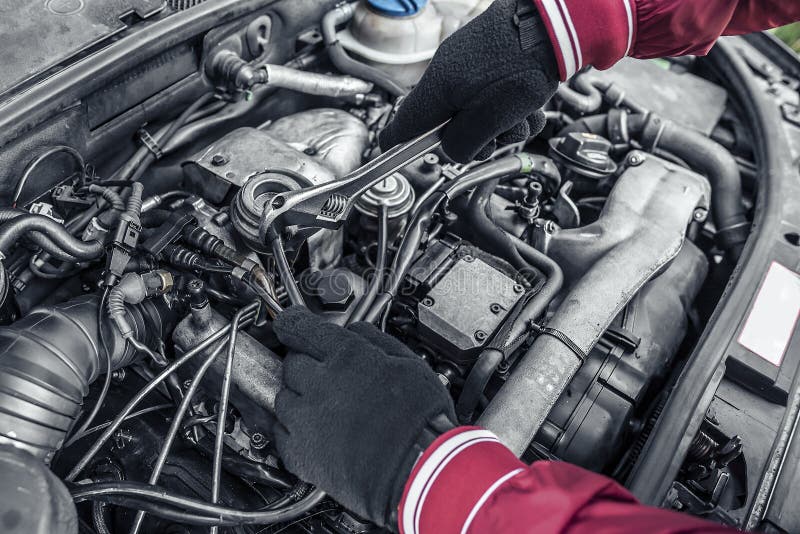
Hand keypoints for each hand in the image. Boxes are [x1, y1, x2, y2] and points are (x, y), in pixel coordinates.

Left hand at [271, 307, 456, 526]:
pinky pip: (280, 432)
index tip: (289, 324)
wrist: (417, 470)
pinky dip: (292, 430)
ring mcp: (304, 419)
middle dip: (305, 366)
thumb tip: (356, 331)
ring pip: (283, 397)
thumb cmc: (421, 421)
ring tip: (328, 410)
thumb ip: (375, 341)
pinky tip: (316, 434)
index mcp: (346, 357)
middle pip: (291, 363)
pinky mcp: (298, 452)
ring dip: (299, 398)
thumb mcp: (410, 364)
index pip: (301, 328)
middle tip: (327, 377)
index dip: (292, 323)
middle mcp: (319, 383)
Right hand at [380, 0, 558, 162]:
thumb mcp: (490, 117)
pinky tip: (532, 108)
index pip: (403, 126)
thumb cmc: (523, 63)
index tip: (408, 159)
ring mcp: (471, 68)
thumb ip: (463, 143)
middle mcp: (448, 75)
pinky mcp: (493, 64)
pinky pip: (497, 101)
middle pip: (450, 127)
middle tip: (499, 136)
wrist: (556, 26)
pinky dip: (516, 112)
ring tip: (524, 117)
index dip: (404, 148)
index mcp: (438, 88)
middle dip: (478, 140)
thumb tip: (454, 151)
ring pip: (479, 116)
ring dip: (505, 127)